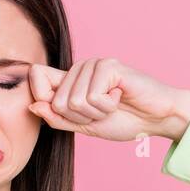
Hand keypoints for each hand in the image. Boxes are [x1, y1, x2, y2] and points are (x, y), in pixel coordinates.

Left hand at [27, 58, 189, 141]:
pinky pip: (92, 97)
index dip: (44, 100)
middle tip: (102, 112)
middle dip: (81, 117)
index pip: (37, 77)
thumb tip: (33, 106)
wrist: (156, 119)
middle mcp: (79, 68)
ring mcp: (93, 64)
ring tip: (113, 104)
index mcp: (70, 80)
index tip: (72, 114)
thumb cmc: (125, 120)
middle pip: (56, 102)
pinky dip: (107, 106)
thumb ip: (58, 118)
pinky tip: (120, 96)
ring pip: (74, 102)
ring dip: (96, 113)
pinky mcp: (108, 66)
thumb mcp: (85, 126)